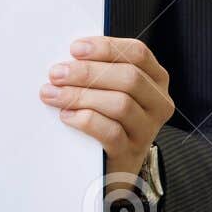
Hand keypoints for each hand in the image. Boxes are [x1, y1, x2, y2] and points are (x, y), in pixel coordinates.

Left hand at [39, 36, 173, 180]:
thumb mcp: (109, 90)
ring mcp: (147, 129)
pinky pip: (111, 132)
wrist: (111, 164)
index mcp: (155, 79)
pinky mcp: (131, 152)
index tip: (75, 48)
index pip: (137, 53)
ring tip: (53, 95)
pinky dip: (85, 120)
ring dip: (81, 96)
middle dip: (87, 72)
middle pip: (129, 78)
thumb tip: (67, 59)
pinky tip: (66, 116)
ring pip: (120, 104)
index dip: (105, 48)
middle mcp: (157, 102)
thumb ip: (98, 71)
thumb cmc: (107, 118)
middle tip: (56, 74)